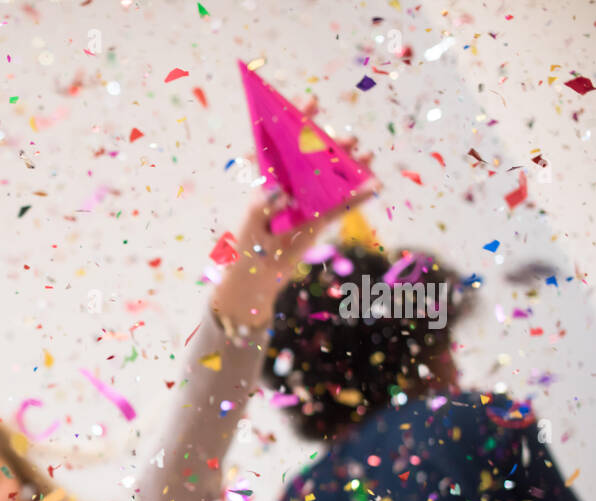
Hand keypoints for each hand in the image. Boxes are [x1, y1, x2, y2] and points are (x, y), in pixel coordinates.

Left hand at [212, 96, 380, 328]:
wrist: (259, 276)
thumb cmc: (248, 245)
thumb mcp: (250, 224)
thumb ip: (261, 206)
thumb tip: (279, 191)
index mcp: (271, 175)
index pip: (282, 141)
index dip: (295, 118)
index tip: (308, 102)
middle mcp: (293, 182)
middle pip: (313, 153)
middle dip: (330, 140)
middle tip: (344, 137)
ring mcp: (310, 198)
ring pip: (332, 174)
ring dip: (349, 162)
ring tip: (363, 155)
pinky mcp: (323, 217)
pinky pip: (344, 204)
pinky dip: (359, 195)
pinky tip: (374, 184)